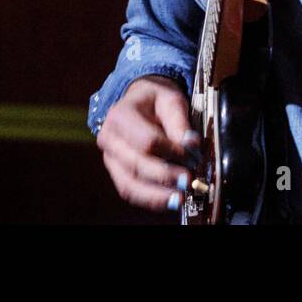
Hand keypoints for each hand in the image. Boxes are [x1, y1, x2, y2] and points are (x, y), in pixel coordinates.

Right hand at [96, 75, 197, 211]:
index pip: (146, 141)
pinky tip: (168, 200)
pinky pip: (130, 190)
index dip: (170, 151)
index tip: (191, 154)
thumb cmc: (155, 100)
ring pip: (129, 184)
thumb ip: (180, 123)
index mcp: (120, 115)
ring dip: (156, 195)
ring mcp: (110, 158)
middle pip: (136, 165)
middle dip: (165, 176)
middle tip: (188, 180)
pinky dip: (150, 199)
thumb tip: (191, 145)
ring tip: (179, 199)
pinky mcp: (116, 171)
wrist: (139, 101)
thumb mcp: (171, 101)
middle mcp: (109, 138)